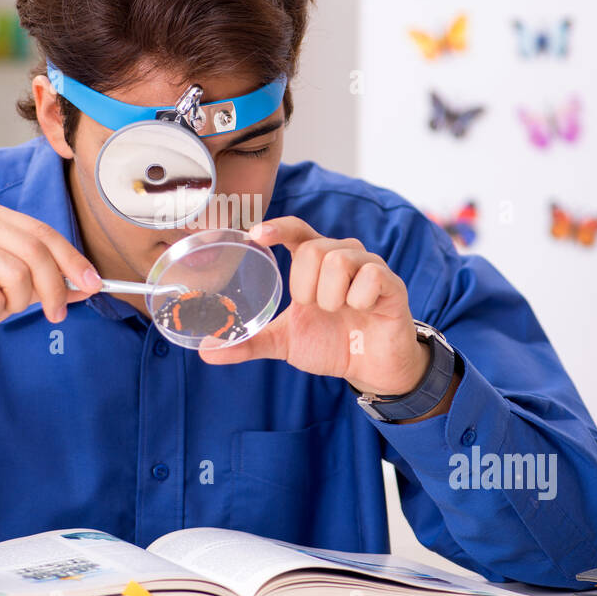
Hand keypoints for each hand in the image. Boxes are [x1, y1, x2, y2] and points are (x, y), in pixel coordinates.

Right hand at [0, 199, 101, 356]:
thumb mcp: (7, 289)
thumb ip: (44, 282)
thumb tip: (87, 285)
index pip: (42, 233)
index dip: (73, 260)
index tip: (94, 284)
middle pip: (35, 251)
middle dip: (54, 288)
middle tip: (55, 315)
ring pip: (17, 276)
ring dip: (13, 304)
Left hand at [197, 216, 430, 394]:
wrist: (372, 369)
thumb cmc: (331, 344)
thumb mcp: (285, 342)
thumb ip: (249, 341)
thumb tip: (205, 351)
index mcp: (315, 262)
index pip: (296, 229)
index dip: (277, 227)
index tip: (257, 235)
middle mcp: (341, 255)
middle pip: (312, 247)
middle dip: (304, 285)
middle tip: (314, 308)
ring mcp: (368, 266)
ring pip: (338, 260)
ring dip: (330, 296)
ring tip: (338, 312)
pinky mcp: (391, 283)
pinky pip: (369, 276)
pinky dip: (357, 300)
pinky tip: (361, 311)